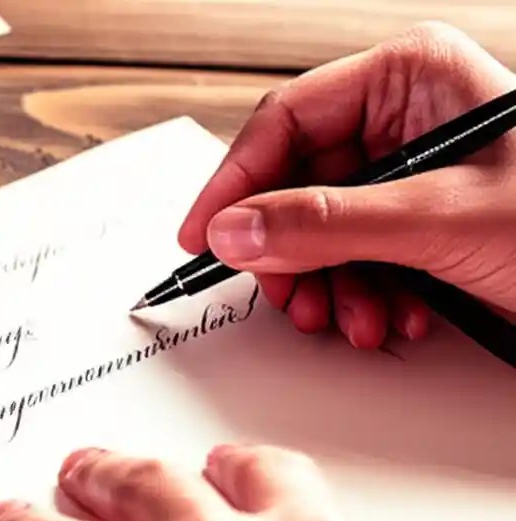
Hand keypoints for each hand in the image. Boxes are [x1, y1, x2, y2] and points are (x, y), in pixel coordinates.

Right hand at [178, 22, 515, 348]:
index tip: (205, 235)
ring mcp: (410, 171)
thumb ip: (325, 224)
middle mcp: (405, 117)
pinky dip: (358, 295)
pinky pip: (352, 254)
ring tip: (351, 319)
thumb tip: (234, 230)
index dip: (236, 183)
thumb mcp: (441, 219)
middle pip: (295, 181)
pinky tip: (387, 318)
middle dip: (291, 252)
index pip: (286, 121)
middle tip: (288, 296)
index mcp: (412, 77)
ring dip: (326, 285)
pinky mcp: (418, 220)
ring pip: (317, 227)